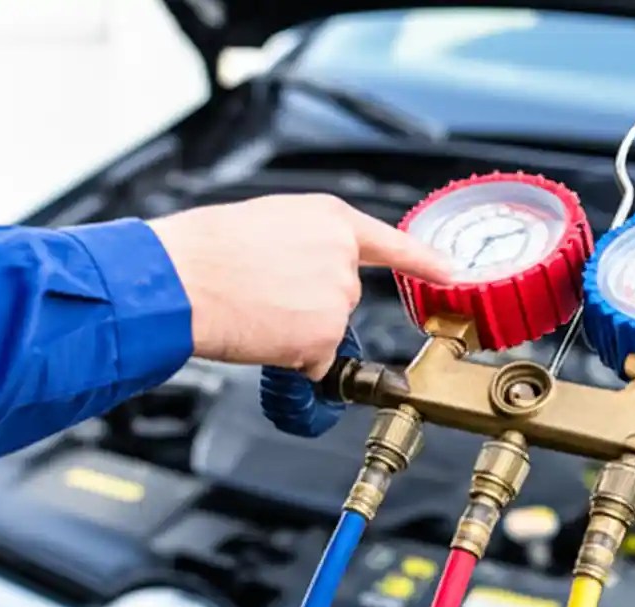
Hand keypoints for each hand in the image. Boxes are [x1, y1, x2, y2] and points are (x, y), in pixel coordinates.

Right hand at [149, 194, 450, 379]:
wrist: (183, 279)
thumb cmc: (207, 250)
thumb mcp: (266, 222)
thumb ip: (303, 243)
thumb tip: (306, 272)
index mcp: (329, 219)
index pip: (391, 243)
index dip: (424, 261)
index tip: (451, 272)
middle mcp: (342, 256)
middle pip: (343, 295)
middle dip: (308, 303)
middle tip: (263, 293)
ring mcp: (337, 298)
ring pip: (326, 328)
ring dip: (296, 329)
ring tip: (256, 309)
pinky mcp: (324, 337)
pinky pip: (314, 359)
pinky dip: (290, 357)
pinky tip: (261, 334)